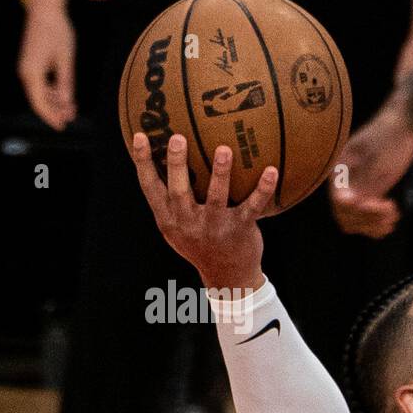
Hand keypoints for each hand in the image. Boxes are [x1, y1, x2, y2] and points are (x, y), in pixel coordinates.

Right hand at [18, 0, 76, 128]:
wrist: (46, 10)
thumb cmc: (57, 32)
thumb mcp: (66, 60)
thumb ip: (65, 83)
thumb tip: (66, 103)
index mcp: (32, 72)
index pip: (39, 103)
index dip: (51, 117)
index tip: (62, 126)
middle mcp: (25, 72)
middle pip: (38, 100)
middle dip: (55, 111)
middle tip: (71, 118)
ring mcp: (26, 67)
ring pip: (39, 93)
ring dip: (54, 102)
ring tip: (71, 108)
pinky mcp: (31, 63)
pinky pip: (39, 84)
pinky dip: (51, 91)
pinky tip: (64, 96)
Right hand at [131, 132, 275, 289]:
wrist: (228, 277)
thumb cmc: (200, 244)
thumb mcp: (176, 228)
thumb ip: (170, 202)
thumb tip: (164, 158)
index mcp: (169, 219)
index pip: (150, 187)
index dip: (143, 161)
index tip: (140, 135)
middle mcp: (189, 223)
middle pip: (179, 190)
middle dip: (177, 164)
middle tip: (177, 138)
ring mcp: (215, 227)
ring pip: (216, 197)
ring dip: (220, 173)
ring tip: (223, 149)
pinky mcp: (241, 229)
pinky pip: (253, 206)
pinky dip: (263, 189)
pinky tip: (271, 170)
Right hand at [329, 99, 412, 237]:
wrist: (403, 125)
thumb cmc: (389, 137)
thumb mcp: (375, 155)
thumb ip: (361, 176)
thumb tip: (346, 200)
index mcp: (340, 171)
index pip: (340, 201)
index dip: (358, 208)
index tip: (380, 202)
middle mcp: (344, 183)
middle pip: (345, 215)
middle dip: (368, 218)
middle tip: (391, 210)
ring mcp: (357, 190)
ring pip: (355, 222)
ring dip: (373, 225)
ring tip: (393, 216)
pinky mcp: (370, 195)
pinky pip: (366, 220)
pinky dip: (376, 227)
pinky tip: (391, 223)